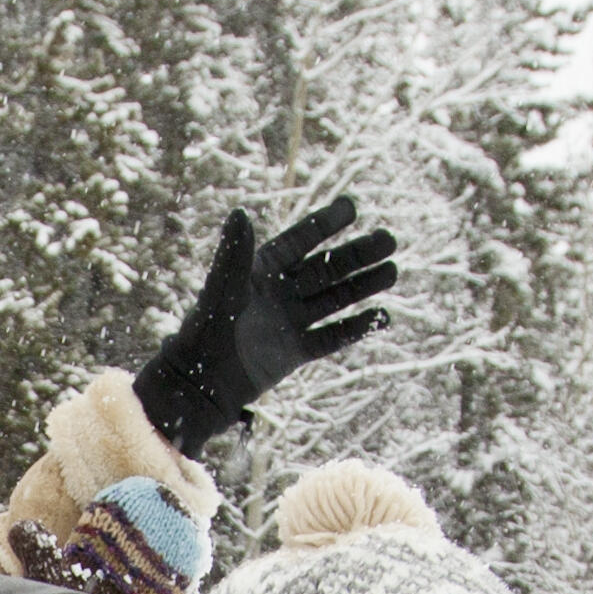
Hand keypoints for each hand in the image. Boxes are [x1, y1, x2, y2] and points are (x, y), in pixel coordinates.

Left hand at [130, 193, 398, 454]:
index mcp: (261, 271)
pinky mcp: (294, 352)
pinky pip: (331, 337)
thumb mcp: (222, 289)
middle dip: (358, 254)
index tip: (352, 207)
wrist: (199, 385)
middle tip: (389, 240)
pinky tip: (380, 317)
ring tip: (393, 271)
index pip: (299, 241)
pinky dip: (355, 328)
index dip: (325, 224)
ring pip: (335, 299)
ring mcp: (289, 322)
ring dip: (363, 286)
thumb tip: (240, 212)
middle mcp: (279, 293)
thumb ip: (234, 253)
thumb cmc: (203, 332)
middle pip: (327, 268)